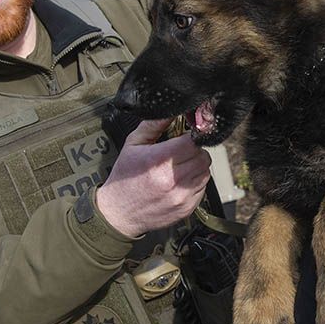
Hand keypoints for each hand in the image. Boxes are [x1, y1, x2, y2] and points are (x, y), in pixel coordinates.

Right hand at [96, 119, 211, 236]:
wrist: (118, 213)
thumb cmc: (125, 178)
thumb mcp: (133, 145)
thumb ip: (154, 124)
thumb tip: (171, 110)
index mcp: (159, 161)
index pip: (193, 141)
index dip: (191, 136)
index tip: (184, 137)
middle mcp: (173, 180)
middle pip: (203, 156)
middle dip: (194, 151)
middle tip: (180, 153)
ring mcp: (182, 196)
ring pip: (206, 172)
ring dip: (196, 166)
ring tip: (179, 167)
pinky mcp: (187, 208)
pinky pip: (203, 188)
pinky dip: (195, 182)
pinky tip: (179, 182)